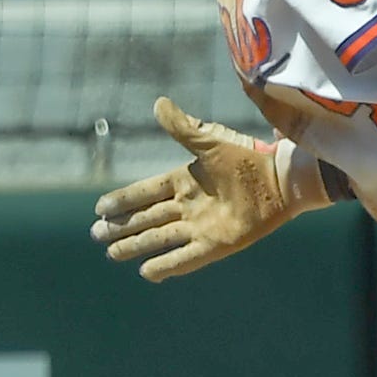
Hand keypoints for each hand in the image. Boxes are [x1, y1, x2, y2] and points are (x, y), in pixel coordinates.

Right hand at [91, 96, 326, 280]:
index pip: (145, 192)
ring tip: (112, 253)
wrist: (279, 181)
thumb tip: (158, 103)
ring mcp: (200, 227)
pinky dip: (165, 265)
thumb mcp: (209, 142)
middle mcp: (188, 206)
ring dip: (135, 246)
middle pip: (146, 219)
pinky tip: (146, 273)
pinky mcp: (215, 245)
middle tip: (97, 234)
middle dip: (121, 227)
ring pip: (159, 238)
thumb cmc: (246, 159)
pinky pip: (185, 258)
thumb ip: (182, 127)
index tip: (100, 208)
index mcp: (183, 181)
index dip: (123, 200)